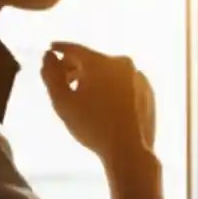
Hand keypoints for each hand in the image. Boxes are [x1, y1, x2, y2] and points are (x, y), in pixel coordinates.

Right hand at [40, 41, 155, 166]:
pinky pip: (124, 83)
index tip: (51, 50)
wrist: (129, 149)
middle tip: (63, 80)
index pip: (75, 49)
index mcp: (101, 62)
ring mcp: (139, 77)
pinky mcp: (149, 91)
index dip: (60, 49)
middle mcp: (123, 64)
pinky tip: (103, 103)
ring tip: (82, 94)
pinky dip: (112, 87)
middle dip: (76, 67)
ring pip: (110, 72)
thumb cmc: (92, 125)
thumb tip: (49, 56)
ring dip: (94, 78)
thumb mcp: (62, 100)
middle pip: (93, 60)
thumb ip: (50, 74)